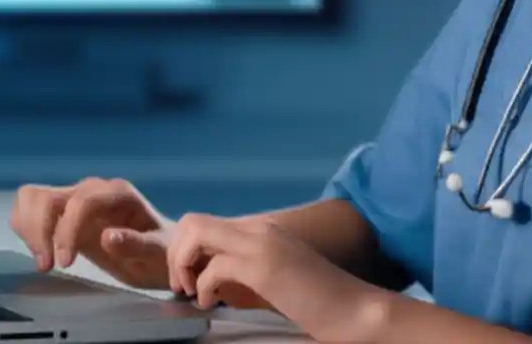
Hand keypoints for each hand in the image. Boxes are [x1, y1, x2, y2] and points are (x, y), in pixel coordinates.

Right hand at [9, 177, 172, 289]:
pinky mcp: (62, 212)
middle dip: (40, 231)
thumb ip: (135, 244)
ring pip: (32, 197)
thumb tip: (108, 237)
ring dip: (28, 229)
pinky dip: (27, 229)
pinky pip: (31, 208)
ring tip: (43, 261)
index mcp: (118, 195)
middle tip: (47, 266)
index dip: (67, 231)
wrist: (159, 252)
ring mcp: (75, 198)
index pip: (81, 202)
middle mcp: (93, 190)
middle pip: (47, 196)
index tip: (65, 264)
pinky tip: (42, 252)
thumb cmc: (160, 254)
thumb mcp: (156, 254)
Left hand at [167, 213, 386, 340]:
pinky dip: (204, 287)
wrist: (355, 309)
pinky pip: (215, 268)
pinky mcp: (265, 268)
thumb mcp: (275, 276)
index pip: (204, 223)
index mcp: (261, 230)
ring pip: (196, 233)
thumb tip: (210, 275)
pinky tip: (213, 303)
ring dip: (184, 265)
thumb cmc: (317, 300)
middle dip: (176, 254)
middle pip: (192, 222)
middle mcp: (258, 230)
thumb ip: (245, 268)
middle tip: (182, 284)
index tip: (187, 278)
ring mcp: (261, 245)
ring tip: (193, 292)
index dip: (185, 250)